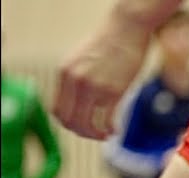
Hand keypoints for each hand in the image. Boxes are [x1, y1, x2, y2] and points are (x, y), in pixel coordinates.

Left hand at [55, 11, 151, 138]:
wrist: (128, 29)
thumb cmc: (110, 43)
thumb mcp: (83, 61)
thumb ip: (76, 80)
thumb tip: (78, 103)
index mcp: (65, 72)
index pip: (58, 110)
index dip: (69, 123)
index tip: (81, 126)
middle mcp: (75, 81)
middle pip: (70, 120)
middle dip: (82, 132)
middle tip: (95, 134)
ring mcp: (94, 87)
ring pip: (87, 124)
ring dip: (96, 134)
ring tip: (106, 133)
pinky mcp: (114, 91)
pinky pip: (106, 120)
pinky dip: (110, 129)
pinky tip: (116, 129)